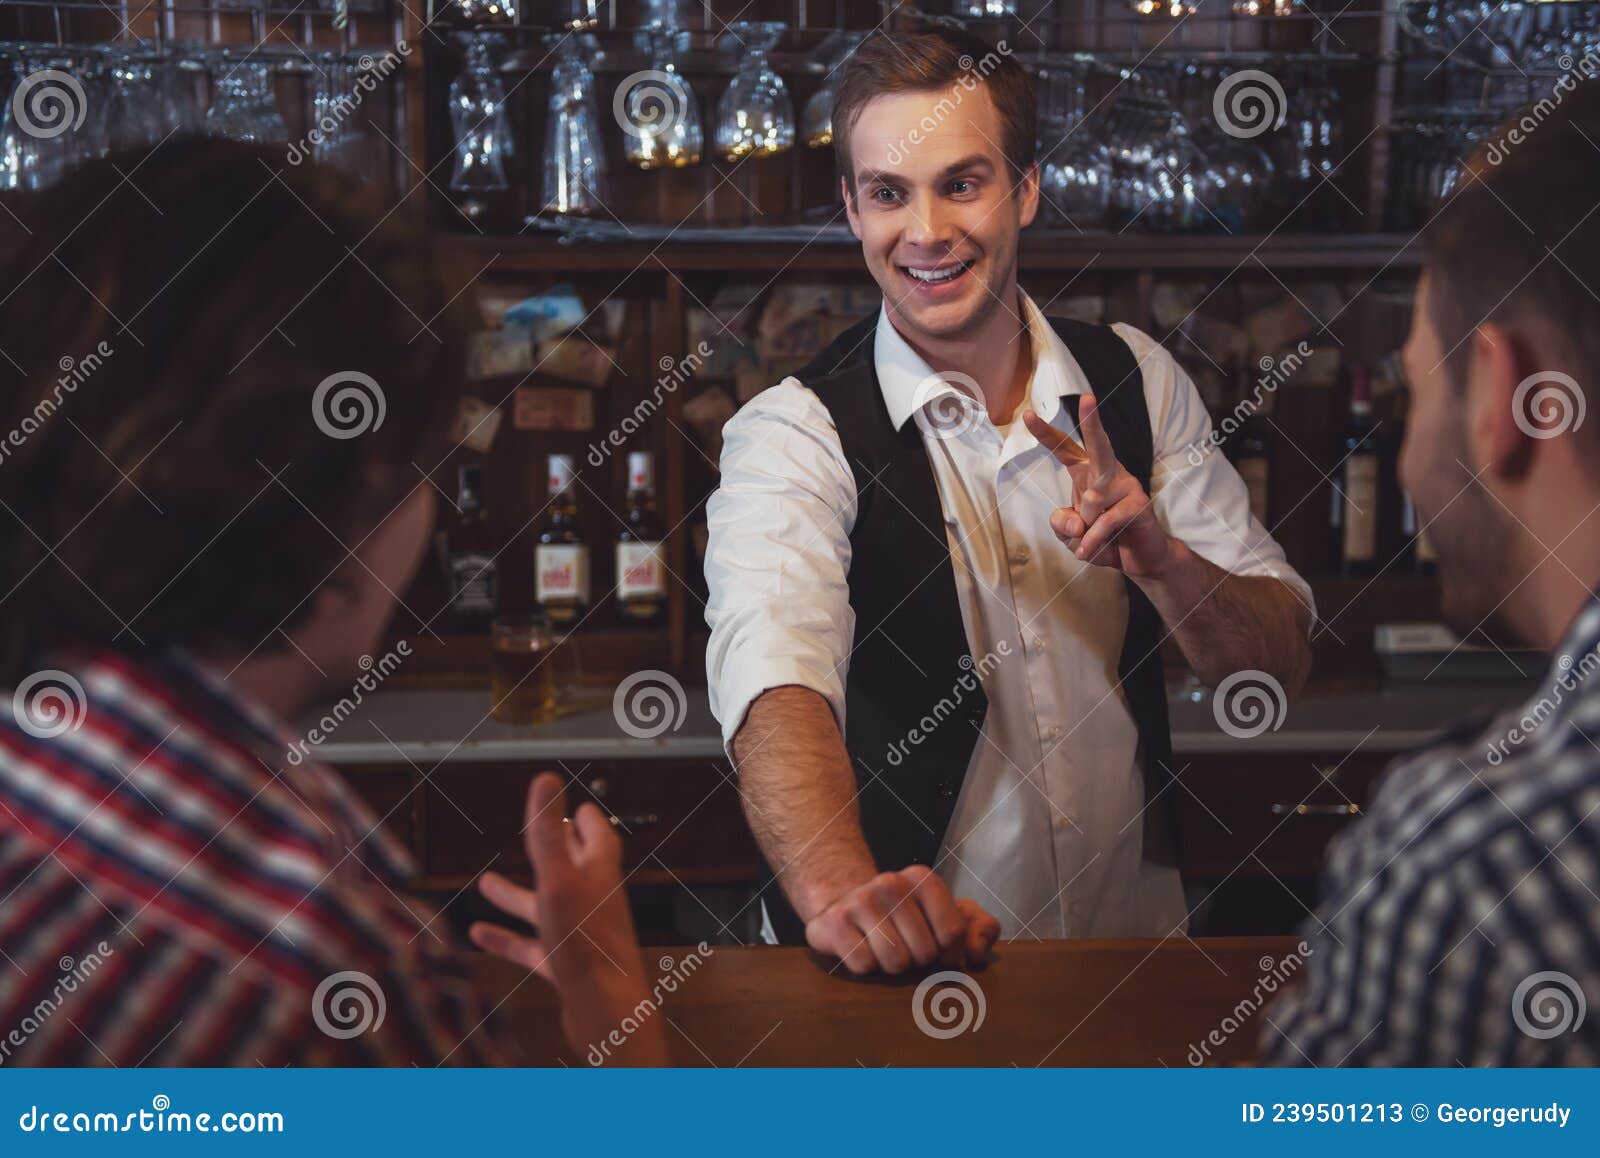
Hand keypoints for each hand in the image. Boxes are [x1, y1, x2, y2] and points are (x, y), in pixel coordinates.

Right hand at [469, 772, 668, 1065]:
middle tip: (532, 835)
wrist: (605, 1015)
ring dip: (518, 895)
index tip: (572, 802)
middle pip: (572, 867)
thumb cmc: (587, 945)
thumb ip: (548, 832)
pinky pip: (533, 948)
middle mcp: (594, 902)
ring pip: (547, 908)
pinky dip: (508, 939)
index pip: (598, 834)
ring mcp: (581, 936)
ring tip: (486, 883)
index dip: (584, 817)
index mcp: (599, 874)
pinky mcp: (567, 968)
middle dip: (549, 850)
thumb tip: (547, 778)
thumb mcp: (559, 879)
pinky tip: (480, 936)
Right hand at [803, 865, 1001, 975]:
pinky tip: (862, 948)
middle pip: (924, 952)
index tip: (939, 952)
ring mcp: (860, 900)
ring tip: (884, 949)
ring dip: (892, 967)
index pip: (953, 932)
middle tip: (905, 947)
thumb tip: (975, 953)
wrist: (846, 906)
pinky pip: (864, 965)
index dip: (950, 954)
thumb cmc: (905, 918)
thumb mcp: (948, 915)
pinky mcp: (834, 922)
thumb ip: (980, 928)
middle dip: (918, 961)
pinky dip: (866, 967)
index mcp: (922, 879)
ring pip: (895, 962)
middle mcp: (891, 883)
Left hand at [1024, 394, 1171, 578]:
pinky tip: (1091, 552)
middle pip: (1098, 444)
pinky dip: (1093, 541)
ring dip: (1085, 528)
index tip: (1029, 414)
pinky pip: (1106, 521)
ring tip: (1089, 541)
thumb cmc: (1103, 539)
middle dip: (1092, 422)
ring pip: (1094, 499)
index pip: (1065, 448)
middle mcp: (1108, 472)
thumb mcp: (1071, 534)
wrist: (1139, 558)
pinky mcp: (1139, 504)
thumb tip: (1076, 520)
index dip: (1046, 433)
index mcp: (1087, 472)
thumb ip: (1062, 524)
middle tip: (1087, 398)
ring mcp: (1127, 485)